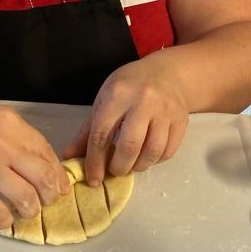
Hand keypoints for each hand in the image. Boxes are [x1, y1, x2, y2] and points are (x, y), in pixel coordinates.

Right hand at [0, 93, 70, 228]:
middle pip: (45, 178)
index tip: (57, 185)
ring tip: (24, 212)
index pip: (46, 152)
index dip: (56, 173)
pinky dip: (5, 221)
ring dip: (31, 210)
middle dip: (50, 195)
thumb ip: (9, 134)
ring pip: (27, 199)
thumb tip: (32, 160)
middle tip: (44, 202)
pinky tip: (1, 219)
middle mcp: (3, 145)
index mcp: (10, 124)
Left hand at [63, 56, 188, 184]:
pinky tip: (146, 156)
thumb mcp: (104, 101)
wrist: (166, 72)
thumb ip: (88, 131)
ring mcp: (165, 111)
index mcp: (118, 95)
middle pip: (130, 146)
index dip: (95, 161)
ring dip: (138, 166)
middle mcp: (143, 101)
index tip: (93, 179)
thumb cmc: (129, 87)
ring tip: (131, 164)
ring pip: (152, 151)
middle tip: (115, 170)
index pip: (102, 134)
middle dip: (119, 167)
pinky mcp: (181, 120)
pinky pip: (168, 151)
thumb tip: (69, 157)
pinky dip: (155, 161)